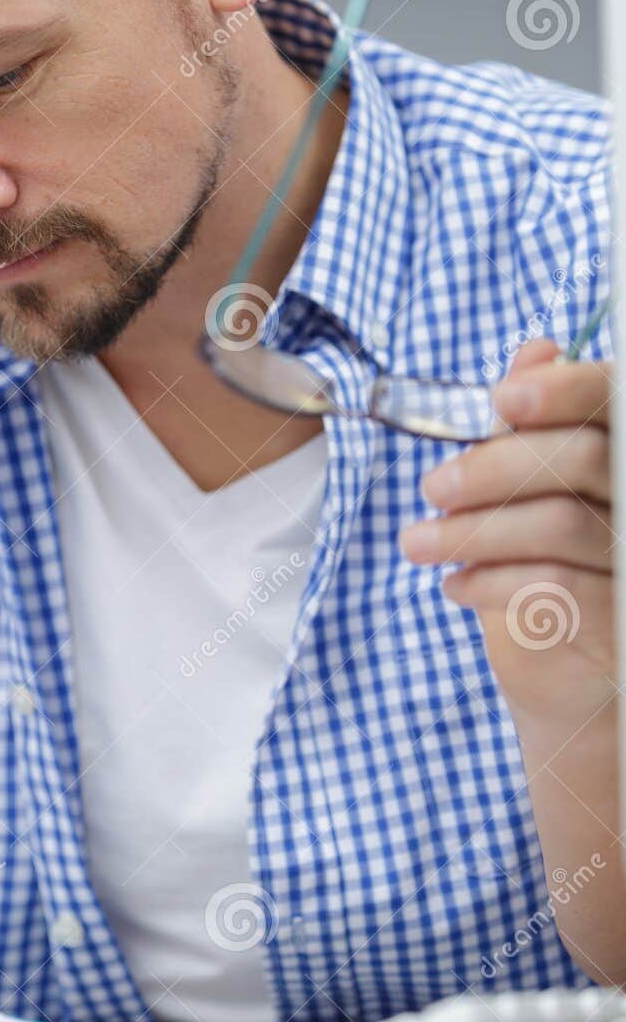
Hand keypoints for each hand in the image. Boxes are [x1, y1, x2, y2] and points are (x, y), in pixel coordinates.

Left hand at [399, 339, 615, 734]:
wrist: (568, 668)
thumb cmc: (544, 551)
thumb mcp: (528, 482)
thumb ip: (532, 421)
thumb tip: (533, 354)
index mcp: (620, 445)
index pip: (612, 397)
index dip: (562, 392)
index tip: (500, 401)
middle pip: (582, 458)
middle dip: (493, 468)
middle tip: (432, 487)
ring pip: (560, 524)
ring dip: (473, 531)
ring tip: (417, 542)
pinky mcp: (622, 618)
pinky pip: (555, 586)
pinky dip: (490, 581)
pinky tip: (455, 585)